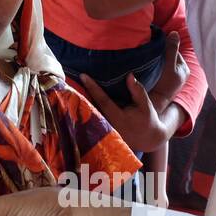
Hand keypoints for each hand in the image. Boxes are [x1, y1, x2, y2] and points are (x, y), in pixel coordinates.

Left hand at [76, 34, 186, 153]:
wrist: (148, 140)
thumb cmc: (147, 119)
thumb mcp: (145, 105)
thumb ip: (137, 90)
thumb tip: (129, 75)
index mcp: (118, 117)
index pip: (103, 100)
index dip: (93, 87)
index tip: (83, 76)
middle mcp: (108, 125)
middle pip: (90, 107)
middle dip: (79, 94)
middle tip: (68, 80)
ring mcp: (103, 132)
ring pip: (88, 115)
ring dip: (78, 102)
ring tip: (67, 88)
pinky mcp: (102, 134)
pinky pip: (90, 120)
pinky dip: (83, 110)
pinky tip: (74, 101)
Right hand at [148, 31, 187, 112]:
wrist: (155, 102)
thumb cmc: (164, 85)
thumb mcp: (170, 65)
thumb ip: (172, 49)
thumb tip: (175, 33)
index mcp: (184, 68)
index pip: (174, 51)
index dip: (165, 45)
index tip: (155, 43)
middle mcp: (179, 72)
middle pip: (169, 56)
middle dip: (161, 52)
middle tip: (150, 48)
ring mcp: (171, 78)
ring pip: (163, 62)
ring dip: (156, 58)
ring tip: (148, 55)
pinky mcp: (162, 81)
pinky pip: (159, 68)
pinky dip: (154, 65)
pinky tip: (147, 64)